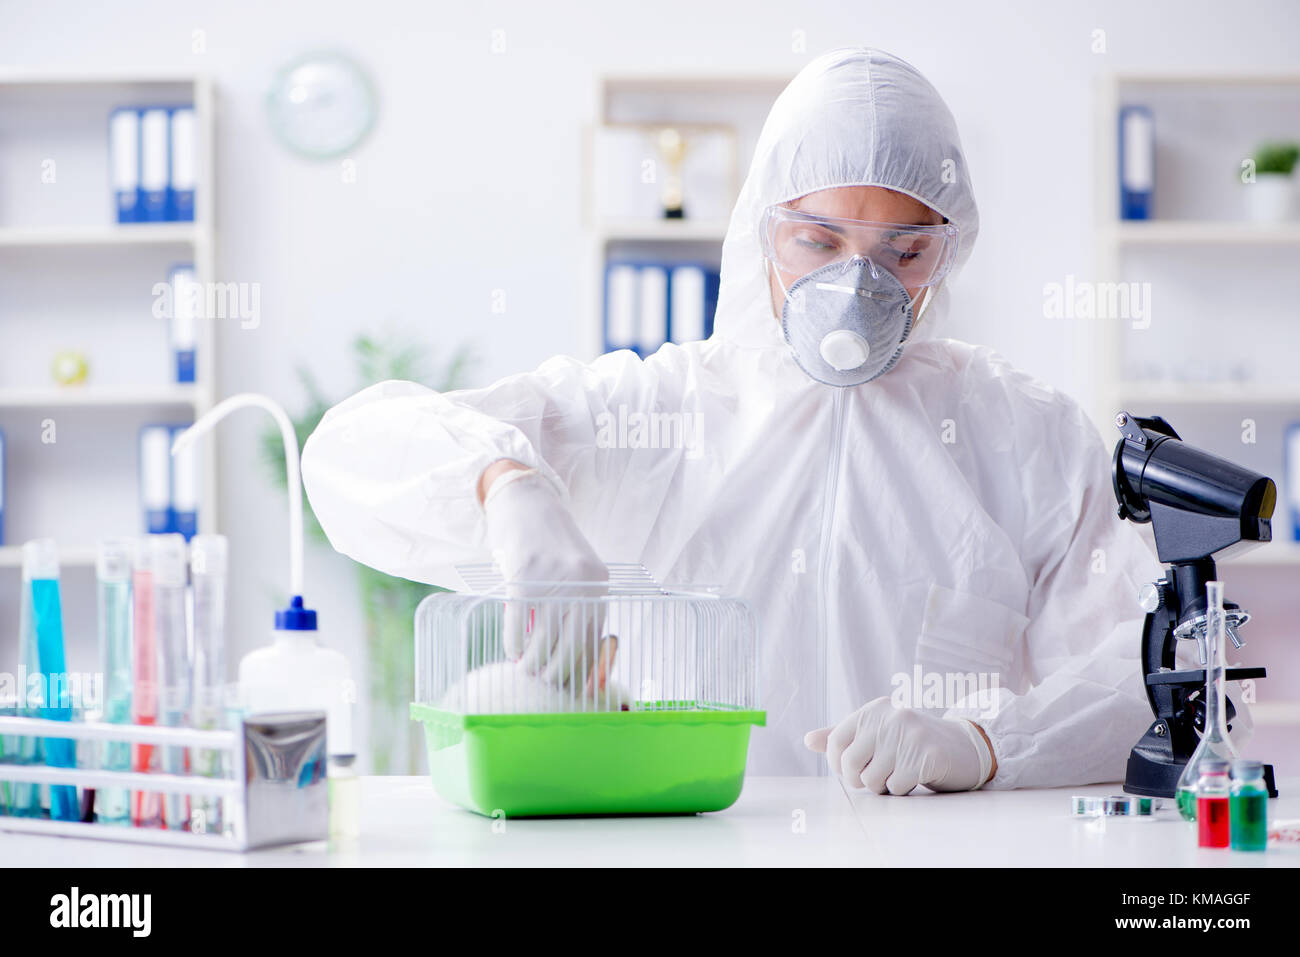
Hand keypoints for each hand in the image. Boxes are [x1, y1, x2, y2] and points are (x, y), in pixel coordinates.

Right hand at [481, 465, 607, 685]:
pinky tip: (513, 651)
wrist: (526, 501)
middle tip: (545, 681)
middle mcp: (579, 581)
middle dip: (557, 672)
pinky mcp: (521, 575)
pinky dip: (514, 644)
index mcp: (598, 582)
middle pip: (570, 646)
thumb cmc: (551, 542)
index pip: (593, 638)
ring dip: (533, 662)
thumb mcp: (577, 570)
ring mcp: (550, 578)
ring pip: (543, 639)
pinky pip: (517, 623)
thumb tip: (576, 658)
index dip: (582, 668)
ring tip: (527, 670)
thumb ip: (580, 605)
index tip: (572, 685)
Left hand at [804, 697, 993, 793]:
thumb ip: (843, 736)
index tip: (852, 770)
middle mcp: (890, 717)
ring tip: (898, 773)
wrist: (963, 746)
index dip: (838, 764)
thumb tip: (808, 740)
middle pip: (850, 763)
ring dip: (883, 786)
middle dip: (859, 779)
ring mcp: (910, 735)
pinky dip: (902, 789)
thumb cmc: (911, 742)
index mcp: (874, 709)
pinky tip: (915, 776)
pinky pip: (897, 787)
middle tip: (875, 778)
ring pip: (872, 779)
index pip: (836, 741)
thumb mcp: (877, 733)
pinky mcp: (928, 755)